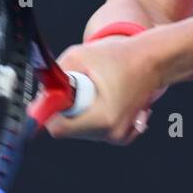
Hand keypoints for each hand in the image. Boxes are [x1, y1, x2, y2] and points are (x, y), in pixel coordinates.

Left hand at [44, 35, 166, 144]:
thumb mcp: (79, 56)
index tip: (54, 96)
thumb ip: (55, 77)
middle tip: (80, 85)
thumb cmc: (120, 56)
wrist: (153, 60)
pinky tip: (105, 100)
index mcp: (102, 117)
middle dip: (68, 108)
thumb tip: (39, 95)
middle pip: (69, 129)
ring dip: (80, 111)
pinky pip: (95, 132)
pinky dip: (93, 116)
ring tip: (97, 89)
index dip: (51, 111)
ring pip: (81, 130)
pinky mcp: (122, 135)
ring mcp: (118, 135)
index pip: (59, 129)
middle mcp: (111, 132)